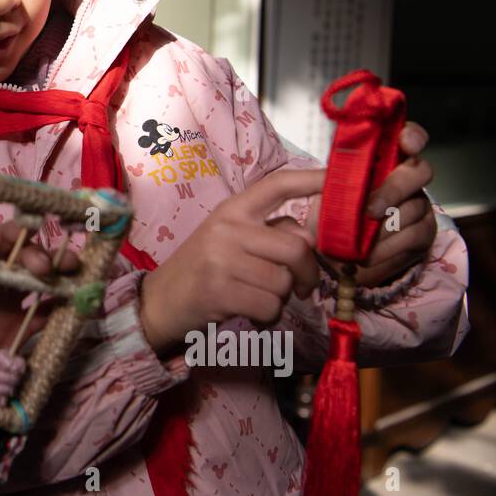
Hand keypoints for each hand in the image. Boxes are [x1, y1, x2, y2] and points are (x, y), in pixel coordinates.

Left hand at [0, 221, 79, 354]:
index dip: (18, 235)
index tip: (32, 241)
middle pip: (27, 257)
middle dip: (46, 255)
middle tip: (52, 270)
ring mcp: (9, 305)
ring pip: (42, 282)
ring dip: (63, 274)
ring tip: (80, 276)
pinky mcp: (18, 332)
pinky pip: (46, 316)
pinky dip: (64, 308)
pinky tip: (77, 305)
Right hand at [139, 168, 325, 354]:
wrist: (159, 301)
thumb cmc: (202, 269)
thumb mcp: (230, 240)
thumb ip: (269, 233)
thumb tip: (312, 240)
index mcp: (232, 209)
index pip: (277, 185)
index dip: (311, 179)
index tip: (336, 178)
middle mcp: (227, 227)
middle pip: (297, 246)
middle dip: (308, 273)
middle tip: (302, 287)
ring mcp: (221, 258)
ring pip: (284, 281)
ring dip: (281, 298)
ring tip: (259, 298)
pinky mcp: (219, 290)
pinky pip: (269, 306)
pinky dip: (268, 317)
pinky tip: (250, 313)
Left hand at [277, 123, 436, 287]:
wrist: (344, 254)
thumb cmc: (335, 216)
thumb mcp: (327, 198)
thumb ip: (331, 189)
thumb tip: (327, 192)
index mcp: (385, 159)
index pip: (408, 137)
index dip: (411, 136)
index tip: (406, 142)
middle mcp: (409, 177)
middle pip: (418, 172)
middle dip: (393, 190)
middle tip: (370, 210)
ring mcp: (420, 204)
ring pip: (414, 208)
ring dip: (384, 228)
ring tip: (358, 243)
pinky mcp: (424, 232)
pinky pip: (413, 237)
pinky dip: (387, 249)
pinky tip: (368, 256)